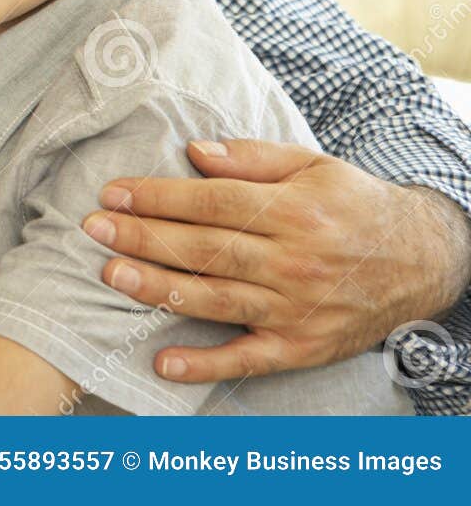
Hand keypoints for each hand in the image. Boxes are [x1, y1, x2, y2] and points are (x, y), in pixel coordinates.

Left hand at [82, 138, 470, 382]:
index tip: (114, 193)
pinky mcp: (301, 347)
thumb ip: (252, 157)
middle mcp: (295, 262)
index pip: (212, 202)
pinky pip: (247, 359)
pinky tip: (163, 363)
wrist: (422, 262)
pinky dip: (205, 365)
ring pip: (216, 300)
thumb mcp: (313, 165)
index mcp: (295, 211)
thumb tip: (194, 152)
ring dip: (159, 289)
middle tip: (94, 227)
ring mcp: (297, 309)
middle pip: (206, 249)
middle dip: (145, 237)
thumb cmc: (355, 206)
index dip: (158, 197)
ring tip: (112, 274)